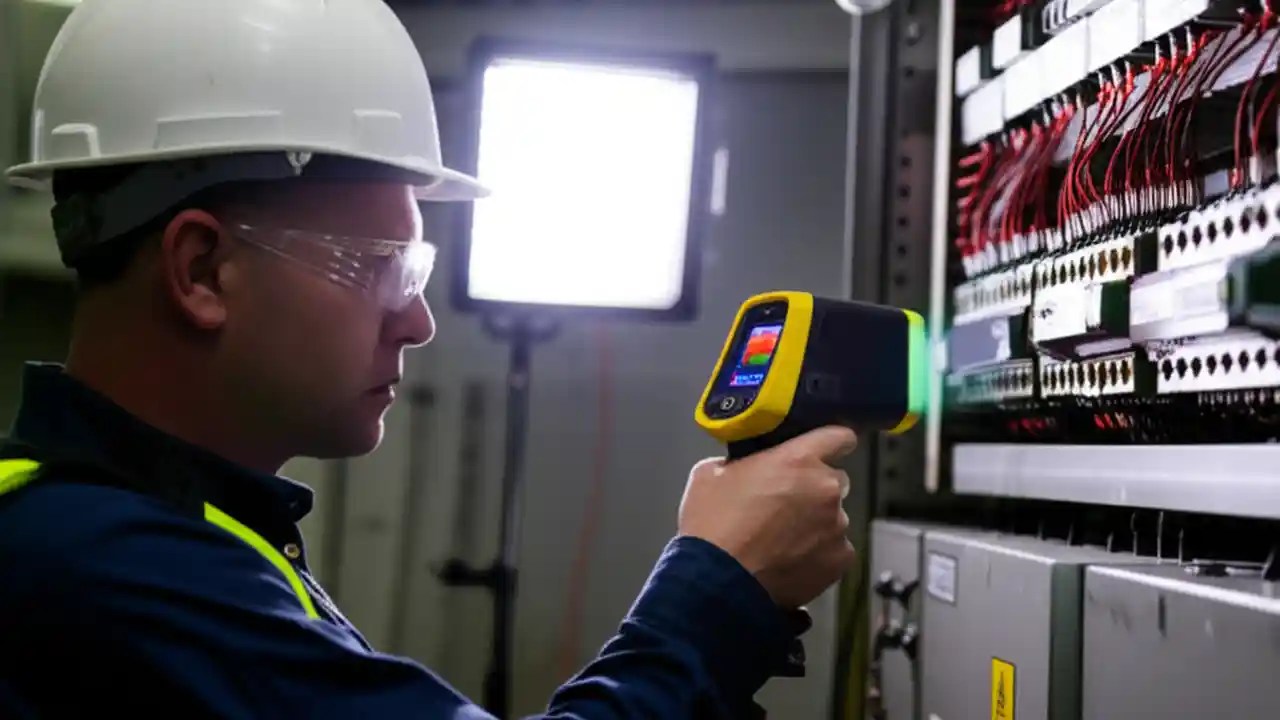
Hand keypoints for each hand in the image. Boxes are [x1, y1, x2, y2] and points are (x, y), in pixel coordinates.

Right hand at [678, 426, 857, 608]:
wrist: (717, 581)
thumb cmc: (712, 525)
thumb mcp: (710, 474)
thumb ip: (741, 462)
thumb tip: (747, 467)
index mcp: (799, 459)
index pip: (839, 436)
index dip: (832, 443)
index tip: (825, 450)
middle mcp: (825, 488)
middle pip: (836, 481)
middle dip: (816, 489)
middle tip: (787, 504)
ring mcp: (836, 527)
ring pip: (834, 518)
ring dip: (816, 524)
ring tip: (784, 541)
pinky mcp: (839, 561)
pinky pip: (835, 550)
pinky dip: (819, 554)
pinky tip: (792, 560)